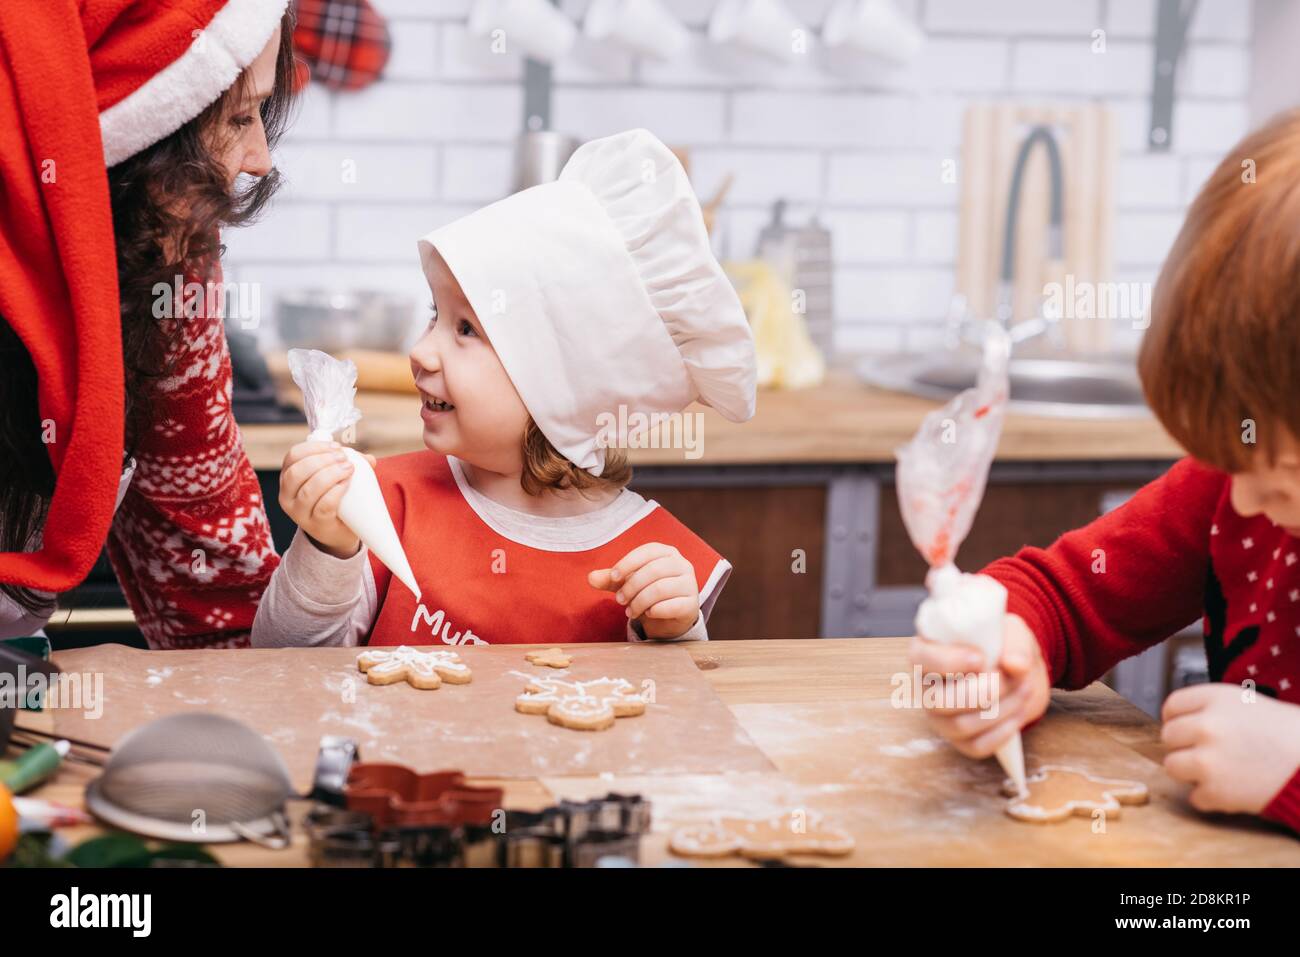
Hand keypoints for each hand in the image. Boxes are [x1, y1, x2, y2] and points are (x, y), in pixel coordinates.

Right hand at [277, 441, 374, 558]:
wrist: (337, 532)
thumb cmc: (335, 499)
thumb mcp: (335, 479)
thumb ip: (348, 464)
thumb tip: (367, 459)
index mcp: (288, 478)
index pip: (293, 456)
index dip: (314, 448)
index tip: (336, 447)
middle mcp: (287, 496)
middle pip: (297, 472)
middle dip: (323, 461)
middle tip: (344, 459)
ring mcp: (299, 513)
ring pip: (309, 491)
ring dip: (330, 475)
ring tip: (349, 469)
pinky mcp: (316, 525)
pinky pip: (324, 506)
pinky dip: (336, 492)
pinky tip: (346, 484)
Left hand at [588, 543, 699, 638]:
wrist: (670, 616)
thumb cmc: (648, 592)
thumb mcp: (628, 583)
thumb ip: (610, 579)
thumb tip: (590, 577)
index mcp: (666, 552)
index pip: (647, 551)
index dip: (628, 563)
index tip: (613, 577)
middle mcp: (682, 564)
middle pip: (653, 570)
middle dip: (631, 586)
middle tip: (619, 600)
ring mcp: (689, 584)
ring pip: (661, 589)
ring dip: (639, 601)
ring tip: (630, 611)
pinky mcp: (692, 604)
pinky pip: (672, 606)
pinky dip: (654, 611)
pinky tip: (647, 614)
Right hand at [908, 613, 1050, 758]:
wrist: (1020, 673)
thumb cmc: (1004, 647)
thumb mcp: (1012, 633)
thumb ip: (1015, 644)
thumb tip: (1015, 665)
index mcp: (927, 651)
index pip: (921, 659)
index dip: (948, 662)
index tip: (980, 659)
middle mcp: (926, 687)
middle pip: (938, 700)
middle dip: (982, 692)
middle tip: (1011, 678)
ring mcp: (940, 716)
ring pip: (960, 725)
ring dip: (1000, 709)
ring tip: (1023, 689)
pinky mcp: (960, 739)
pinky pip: (976, 746)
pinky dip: (1002, 732)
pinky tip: (1018, 713)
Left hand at [1161, 683, 1299, 815]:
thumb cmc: (1289, 734)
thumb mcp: (1248, 704)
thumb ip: (1212, 709)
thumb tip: (1177, 721)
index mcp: (1216, 698)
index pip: (1171, 706)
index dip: (1178, 719)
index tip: (1188, 729)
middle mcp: (1207, 725)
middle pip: (1168, 736)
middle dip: (1185, 746)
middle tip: (1211, 753)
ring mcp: (1208, 759)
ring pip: (1172, 766)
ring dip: (1192, 773)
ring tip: (1222, 772)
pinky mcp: (1216, 791)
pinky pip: (1195, 796)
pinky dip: (1213, 798)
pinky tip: (1236, 789)